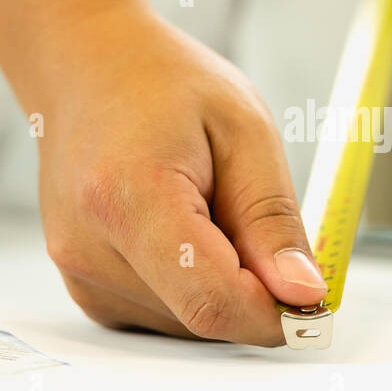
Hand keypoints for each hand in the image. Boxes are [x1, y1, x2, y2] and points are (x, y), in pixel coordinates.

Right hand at [36, 4, 326, 345]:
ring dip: (222, 284)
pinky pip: (167, 314)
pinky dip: (194, 283)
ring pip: (190, 323)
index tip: (312, 292)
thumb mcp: (245, 130)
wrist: (85, 67)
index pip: (212, 302)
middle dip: (252, 289)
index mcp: (125, 199)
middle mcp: (88, 250)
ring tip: (205, 207)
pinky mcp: (84, 289)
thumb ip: (273, 221)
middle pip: (204, 317)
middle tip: (250, 215)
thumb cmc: (161, 83)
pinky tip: (183, 226)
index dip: (274, 313)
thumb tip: (302, 294)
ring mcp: (79, 275)